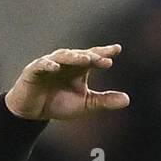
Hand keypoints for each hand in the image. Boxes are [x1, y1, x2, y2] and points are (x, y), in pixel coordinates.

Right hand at [5, 45, 129, 120]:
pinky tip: (55, 67)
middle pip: (79, 55)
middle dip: (92, 56)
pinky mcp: (33, 71)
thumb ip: (104, 101)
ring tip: (85, 59)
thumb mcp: (85, 105)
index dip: (104, 53)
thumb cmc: (59, 103)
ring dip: (73, 57)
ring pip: (62, 57)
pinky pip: (41, 66)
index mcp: (78, 68)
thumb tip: (128, 100)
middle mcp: (65, 63)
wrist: (33, 111)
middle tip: (105, 59)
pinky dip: (48, 65)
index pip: (93, 57)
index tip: (117, 49)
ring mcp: (49, 64)